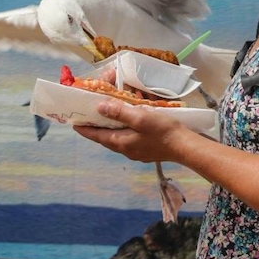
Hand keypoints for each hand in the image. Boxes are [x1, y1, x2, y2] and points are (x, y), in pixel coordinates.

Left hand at [73, 100, 190, 162]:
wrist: (185, 146)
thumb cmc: (162, 131)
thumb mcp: (140, 117)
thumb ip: (119, 112)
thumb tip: (99, 107)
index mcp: (120, 142)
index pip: (95, 135)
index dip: (84, 128)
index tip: (74, 123)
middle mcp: (124, 149)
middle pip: (104, 136)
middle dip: (96, 125)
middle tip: (89, 115)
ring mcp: (135, 151)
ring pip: (116, 137)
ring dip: (110, 126)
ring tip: (106, 115)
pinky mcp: (145, 150)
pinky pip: (127, 138)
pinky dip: (122, 128)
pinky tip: (127, 121)